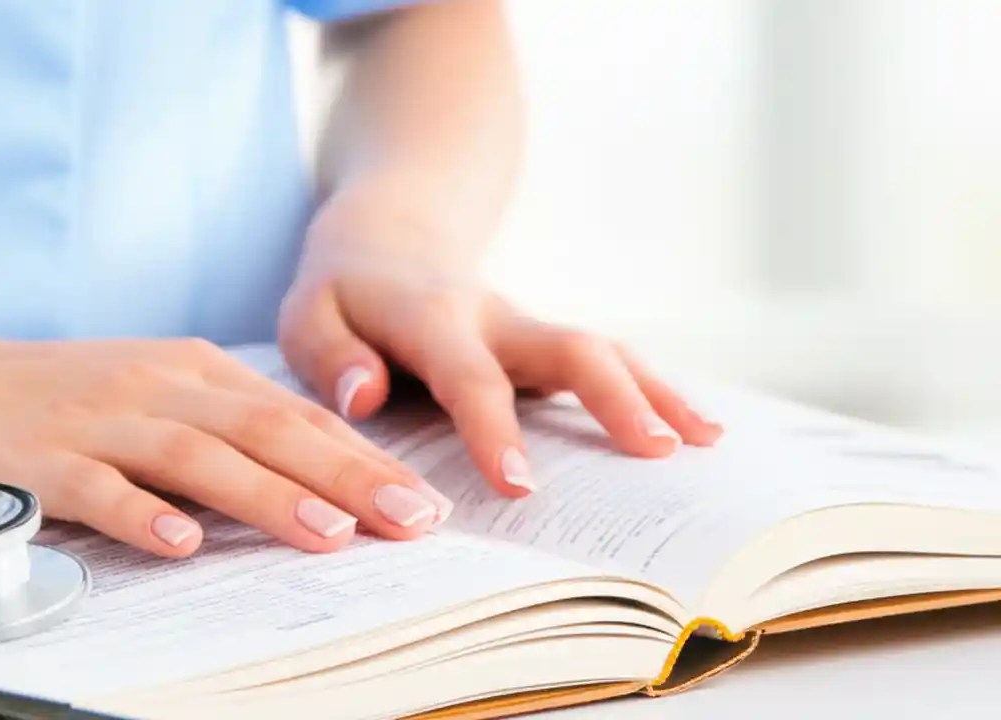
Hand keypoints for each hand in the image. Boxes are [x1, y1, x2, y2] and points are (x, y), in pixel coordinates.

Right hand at [0, 337, 451, 556]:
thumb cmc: (57, 396)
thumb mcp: (154, 391)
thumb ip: (226, 424)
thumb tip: (319, 472)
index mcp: (191, 371)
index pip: (293, 416)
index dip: (362, 458)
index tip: (420, 500)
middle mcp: (153, 389)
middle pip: (263, 431)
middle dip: (345, 477)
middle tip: (409, 519)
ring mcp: (94, 424)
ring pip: (194, 457)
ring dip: (266, 496)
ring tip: (327, 535)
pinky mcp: (35, 462)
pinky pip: (96, 490)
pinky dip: (141, 514)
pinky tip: (183, 544)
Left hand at [279, 192, 723, 497]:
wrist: (389, 238)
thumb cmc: (342, 293)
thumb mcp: (307, 315)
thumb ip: (330, 355)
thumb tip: (367, 397)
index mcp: (429, 317)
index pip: (468, 373)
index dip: (493, 428)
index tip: (520, 486)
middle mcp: (492, 317)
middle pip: (566, 346)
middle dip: (613, 397)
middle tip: (658, 453)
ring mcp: (526, 327)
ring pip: (602, 348)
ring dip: (655, 391)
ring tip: (706, 442)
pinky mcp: (544, 342)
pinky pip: (606, 361)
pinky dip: (654, 390)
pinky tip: (700, 427)